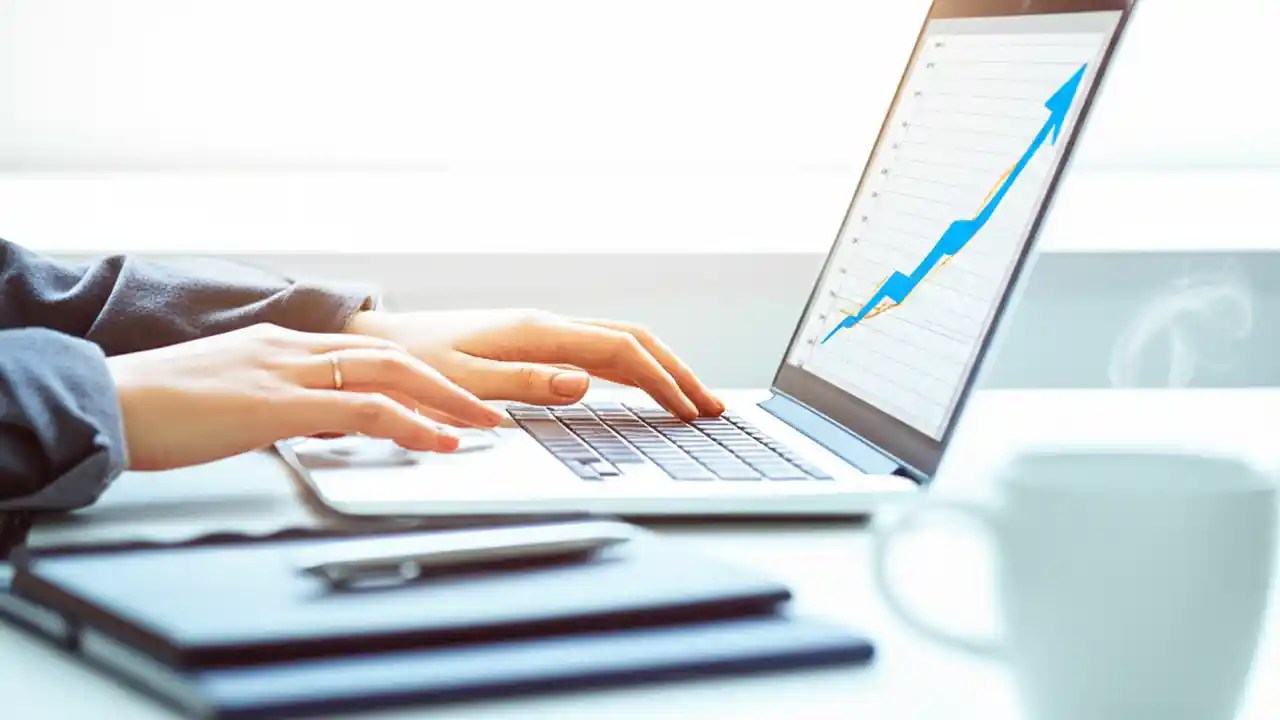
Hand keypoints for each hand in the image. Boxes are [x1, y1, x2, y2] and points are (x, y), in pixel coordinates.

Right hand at [107, 323, 502, 470]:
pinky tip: (439, 441)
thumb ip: (277, 403)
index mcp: (281, 344)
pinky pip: (364, 410)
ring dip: (446, 401)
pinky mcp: (279, 403)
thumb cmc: (156, 408)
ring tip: (484, 424)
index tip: (449, 393)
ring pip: (391, 376)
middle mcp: (292, 348)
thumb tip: (314, 423)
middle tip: (490, 406)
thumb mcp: (230, 398)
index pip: (368, 352)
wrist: (106, 401)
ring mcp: (288, 370)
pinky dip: (411, 425)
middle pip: (394, 357)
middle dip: (448, 383)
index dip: (417, 372)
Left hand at [344, 310, 723, 420]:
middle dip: (677, 371)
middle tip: (711, 406)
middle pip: (633, 340)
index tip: (692, 410)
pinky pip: (598, 349)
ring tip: (690, 398)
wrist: (374, 345)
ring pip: (619, 342)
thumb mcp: (463, 381)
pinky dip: (631, 367)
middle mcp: (546, 326)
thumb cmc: (410, 366)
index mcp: (537, 333)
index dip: (664, 380)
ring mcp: (541, 332)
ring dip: (659, 368)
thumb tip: (584, 382)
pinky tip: (640, 387)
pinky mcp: (532, 342)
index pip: (621, 351)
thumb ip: (525, 383)